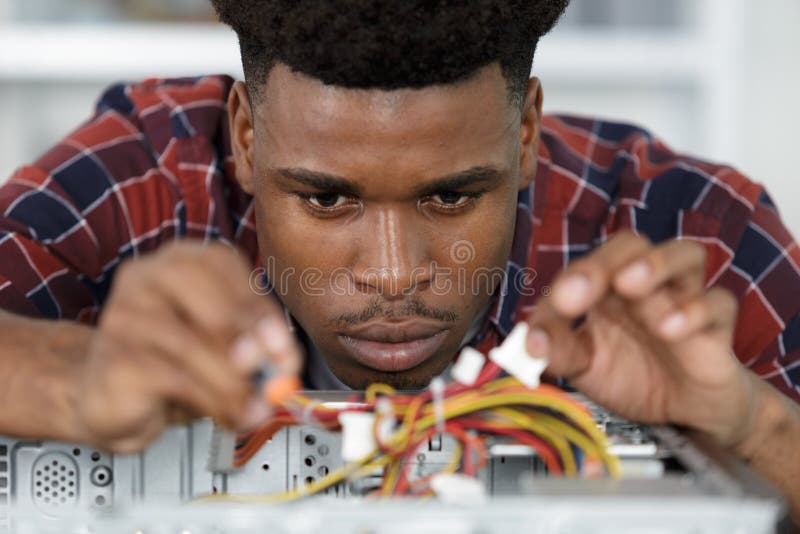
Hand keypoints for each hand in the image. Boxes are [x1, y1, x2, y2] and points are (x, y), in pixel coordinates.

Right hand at [74, 242, 301, 452]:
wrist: (107, 395)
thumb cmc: (168, 362)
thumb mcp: (219, 346)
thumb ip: (252, 344)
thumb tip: (283, 365)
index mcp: (179, 260)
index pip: (225, 267)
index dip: (262, 310)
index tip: (286, 350)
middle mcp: (147, 277)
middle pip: (208, 300)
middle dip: (250, 341)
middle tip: (274, 377)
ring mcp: (125, 315)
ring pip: (194, 345)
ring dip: (236, 385)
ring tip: (258, 407)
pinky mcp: (115, 358)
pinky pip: (176, 379)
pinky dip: (214, 402)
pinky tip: (231, 416)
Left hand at [527, 231, 757, 447]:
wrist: (685, 414)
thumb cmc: (633, 375)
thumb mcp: (585, 366)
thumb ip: (558, 351)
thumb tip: (528, 346)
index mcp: (607, 288)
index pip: (580, 271)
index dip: (557, 295)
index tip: (540, 331)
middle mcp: (646, 284)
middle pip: (630, 245)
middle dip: (600, 264)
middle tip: (575, 293)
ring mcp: (684, 299)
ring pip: (685, 254)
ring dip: (655, 264)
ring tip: (629, 284)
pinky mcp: (717, 327)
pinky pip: (718, 303)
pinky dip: (695, 311)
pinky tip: (670, 329)